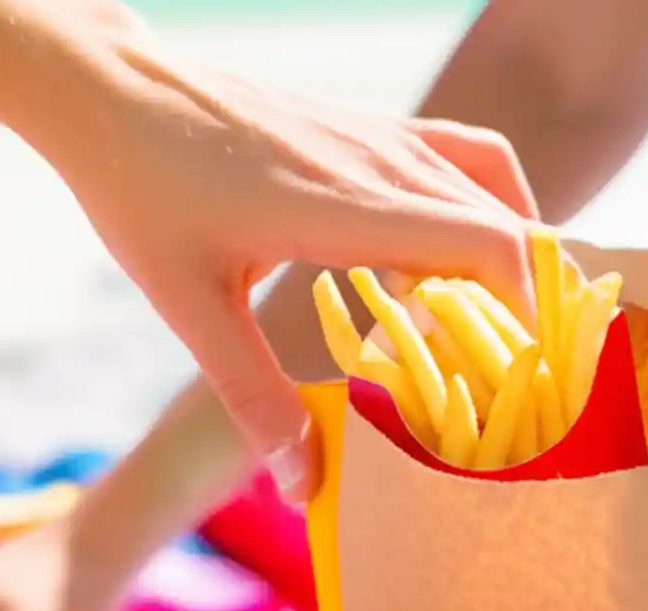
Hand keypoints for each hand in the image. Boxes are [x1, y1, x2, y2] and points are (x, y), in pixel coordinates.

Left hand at [7, 5, 542, 487]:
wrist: (118, 90)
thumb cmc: (145, 191)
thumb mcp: (189, 304)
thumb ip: (253, 394)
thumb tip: (304, 484)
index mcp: (351, 206)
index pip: (490, 247)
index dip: (528, 315)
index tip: (523, 380)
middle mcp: (385, 163)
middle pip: (509, 228)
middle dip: (529, 305)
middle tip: (516, 377)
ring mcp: (386, 137)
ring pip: (495, 194)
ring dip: (514, 260)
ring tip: (503, 329)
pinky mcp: (377, 127)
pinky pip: (469, 157)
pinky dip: (499, 203)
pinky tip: (480, 248)